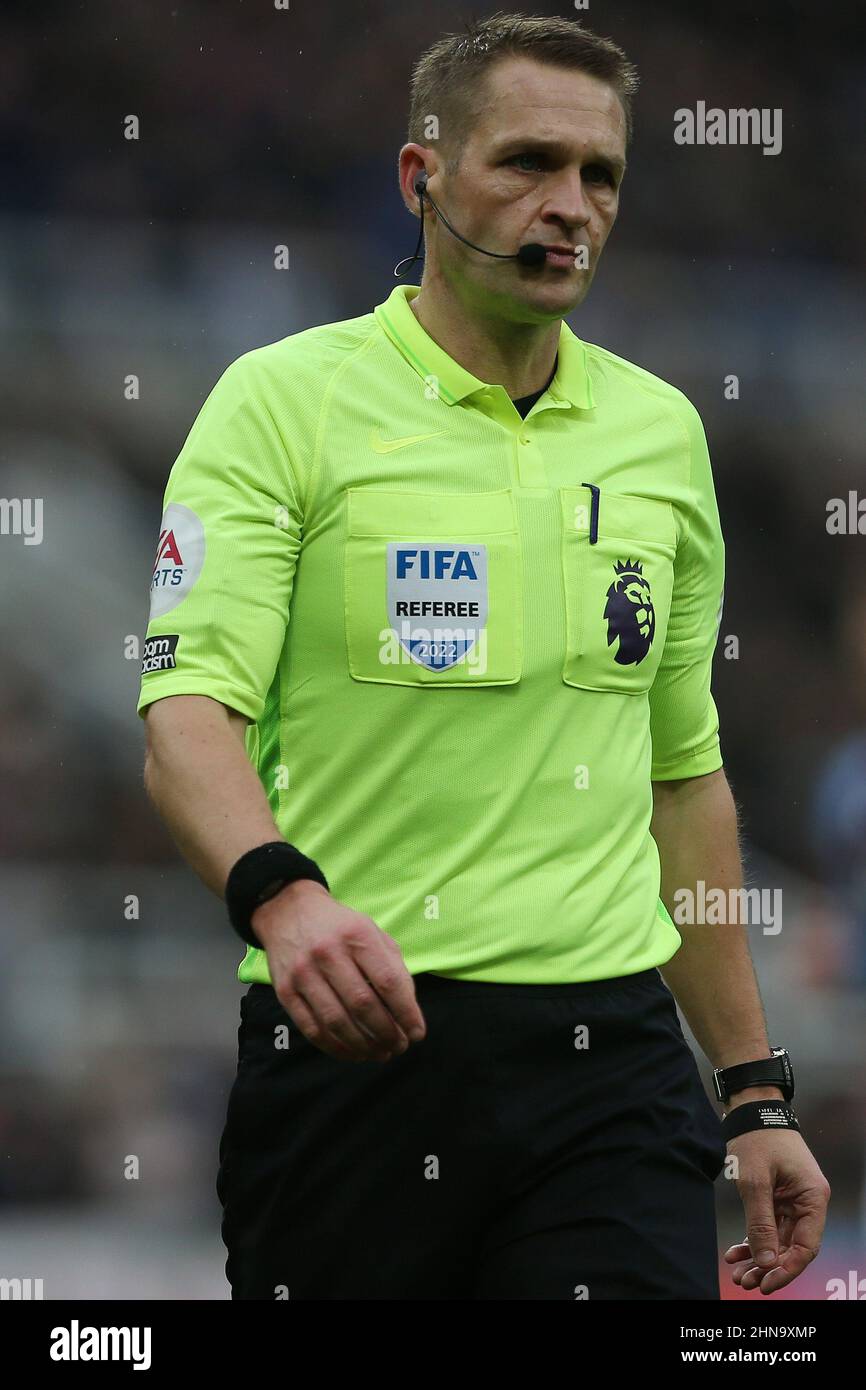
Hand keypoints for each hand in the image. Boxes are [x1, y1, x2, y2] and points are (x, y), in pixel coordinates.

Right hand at [250, 879, 426, 1063]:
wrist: (288, 911)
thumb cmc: (340, 927)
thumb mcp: (371, 931)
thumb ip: (392, 966)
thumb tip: (408, 1011)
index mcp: (357, 935)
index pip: (388, 981)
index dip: (406, 1013)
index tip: (417, 1033)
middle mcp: (328, 952)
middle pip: (363, 1005)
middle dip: (387, 1033)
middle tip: (399, 1047)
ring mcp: (303, 973)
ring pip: (337, 1022)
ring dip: (363, 1046)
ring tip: (380, 1053)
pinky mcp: (285, 991)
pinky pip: (312, 1029)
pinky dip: (336, 1047)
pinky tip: (354, 1053)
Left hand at [723, 1128, 830, 1294]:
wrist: (751, 1108)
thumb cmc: (757, 1138)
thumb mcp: (755, 1182)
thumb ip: (761, 1224)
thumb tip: (767, 1262)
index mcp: (813, 1197)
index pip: (806, 1247)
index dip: (786, 1269)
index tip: (765, 1283)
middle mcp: (808, 1202)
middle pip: (792, 1247)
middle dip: (768, 1266)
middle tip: (744, 1281)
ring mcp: (794, 1200)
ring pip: (780, 1240)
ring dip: (759, 1256)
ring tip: (738, 1272)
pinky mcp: (780, 1197)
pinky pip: (771, 1226)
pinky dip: (755, 1239)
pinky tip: (737, 1251)